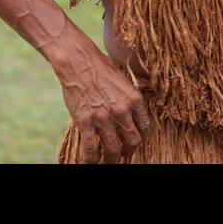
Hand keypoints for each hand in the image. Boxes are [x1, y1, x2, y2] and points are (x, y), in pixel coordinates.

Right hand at [54, 44, 151, 163]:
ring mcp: (104, 117)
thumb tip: (131, 112)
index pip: (144, 127)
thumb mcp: (123, 80)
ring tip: (110, 161)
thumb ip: (128, 97)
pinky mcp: (86, 121)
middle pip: (132, 141)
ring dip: (113, 159)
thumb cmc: (100, 67)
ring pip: (114, 149)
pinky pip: (92, 148)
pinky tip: (91, 161)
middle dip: (129, 151)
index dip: (140, 137)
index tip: (134, 141)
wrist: (78, 62)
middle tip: (124, 154)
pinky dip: (93, 159)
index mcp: (134, 99)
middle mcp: (122, 110)